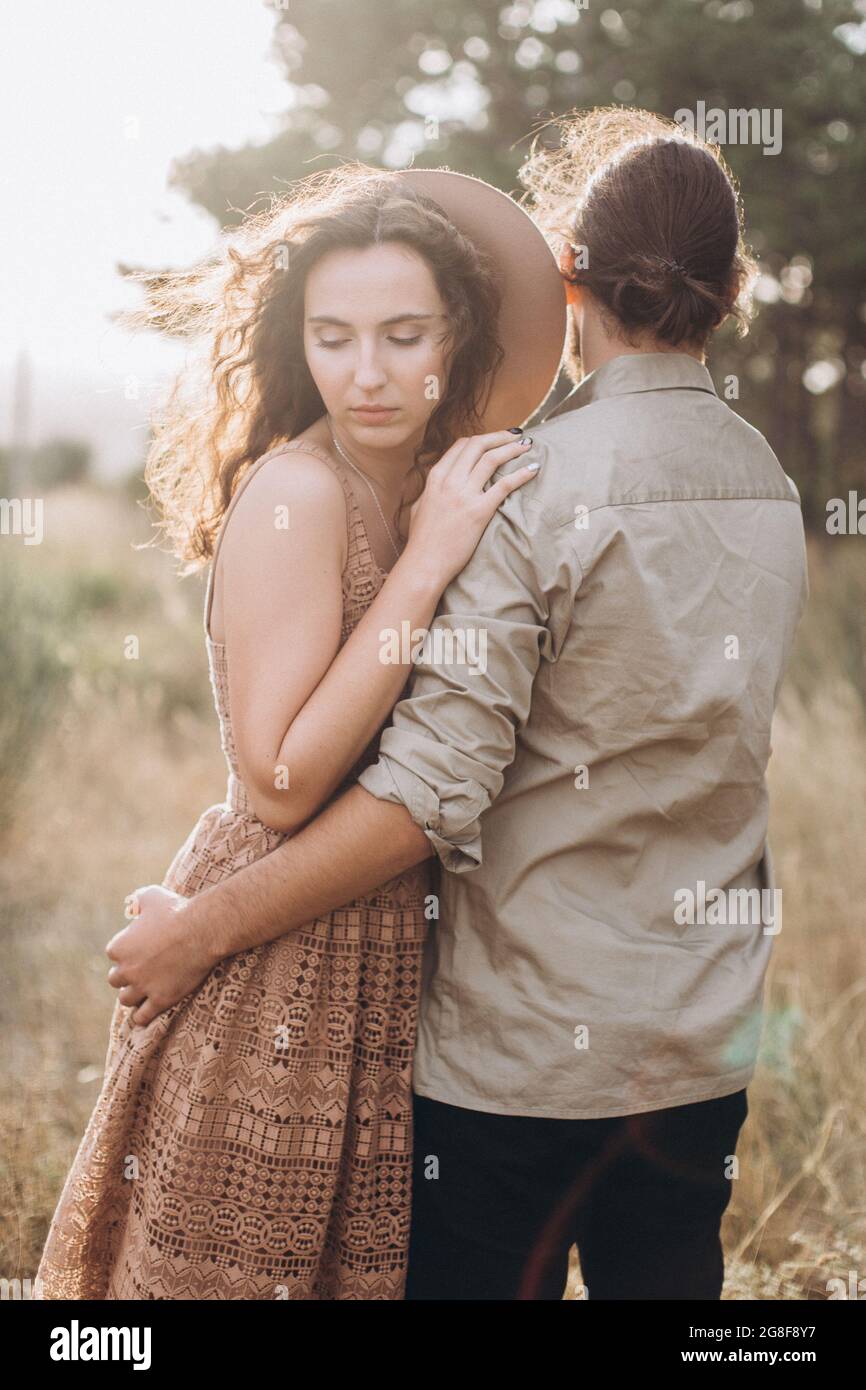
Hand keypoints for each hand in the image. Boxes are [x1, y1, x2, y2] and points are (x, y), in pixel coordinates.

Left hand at [106, 885, 214, 1026]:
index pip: (113, 955)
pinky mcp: (161, 999)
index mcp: (118, 947)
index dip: (126, 953)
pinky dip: (142, 1016)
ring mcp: (143, 987)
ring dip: (133, 995)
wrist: (202, 930)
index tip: (139, 950)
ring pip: (126, 999)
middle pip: (116, 980)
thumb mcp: (152, 895)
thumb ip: (137, 899)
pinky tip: (146, 1013)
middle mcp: (126, 970)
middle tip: (141, 971)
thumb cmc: (177, 910)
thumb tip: (131, 904)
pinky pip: (143, 1016)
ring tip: (144, 991)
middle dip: (126, 976)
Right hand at [405, 429, 538, 587]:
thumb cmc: (422, 541)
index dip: (482, 438)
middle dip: (500, 436)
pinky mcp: (479, 511)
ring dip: (512, 448)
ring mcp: (464, 495)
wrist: (425, 563)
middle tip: (517, 435)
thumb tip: (441, 481)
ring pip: (492, 459)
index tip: (496, 438)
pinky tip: (533, 470)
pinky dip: (521, 474)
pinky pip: (504, 485)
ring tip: (527, 445)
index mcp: (435, 477)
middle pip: (478, 445)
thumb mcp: (421, 507)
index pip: (461, 445)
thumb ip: (432, 490)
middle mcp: (449, 481)